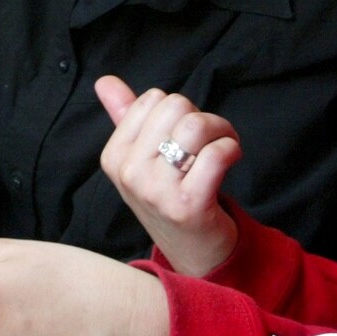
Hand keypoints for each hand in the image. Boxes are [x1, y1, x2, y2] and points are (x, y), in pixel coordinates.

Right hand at [97, 76, 240, 276]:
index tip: (186, 134)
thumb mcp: (141, 160)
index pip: (152, 99)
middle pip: (176, 107)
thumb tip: (104, 81)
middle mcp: (130, 173)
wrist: (194, 254)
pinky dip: (232, 149)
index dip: (178, 111)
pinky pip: (216, 153)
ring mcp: (157, 191)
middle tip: (210, 141)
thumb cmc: (170, 199)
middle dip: (203, 117)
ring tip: (224, 148)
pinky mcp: (188, 205)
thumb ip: (125, 117)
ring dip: (222, 131)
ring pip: (196, 126)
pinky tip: (231, 160)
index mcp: (114, 156)